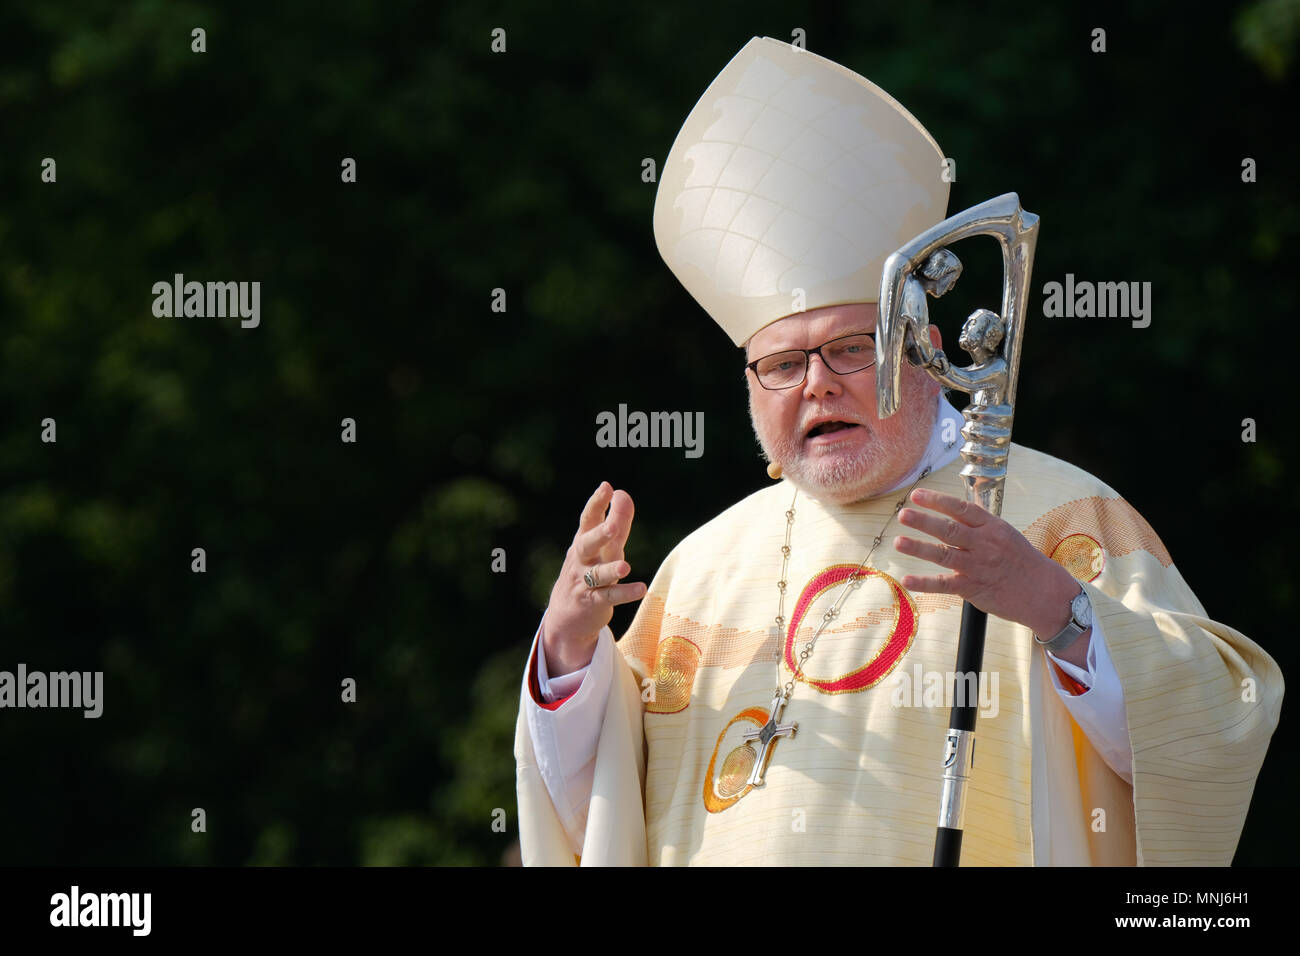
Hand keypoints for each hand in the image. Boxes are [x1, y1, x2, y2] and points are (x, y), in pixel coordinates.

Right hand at [542, 482, 646, 674]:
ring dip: (610, 569)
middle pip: (587, 544)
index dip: (597, 504)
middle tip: (612, 527)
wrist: (565, 616)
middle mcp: (582, 560)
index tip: (607, 487)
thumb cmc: (587, 571)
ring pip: (597, 574)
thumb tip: (623, 494)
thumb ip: (616, 522)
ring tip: (624, 566)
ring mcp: (586, 582)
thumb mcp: (601, 547)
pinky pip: (609, 597)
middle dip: (599, 535)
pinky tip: (641, 589)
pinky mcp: (594, 602)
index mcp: (584, 542)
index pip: (588, 520)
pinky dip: (624, 593)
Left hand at [893, 488, 1088, 660]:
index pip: (962, 509)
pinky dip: (924, 583)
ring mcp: (977, 567)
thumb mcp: (1005, 534)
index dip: (938, 501)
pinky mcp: (972, 589)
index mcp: (992, 527)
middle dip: (925, 521)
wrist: (1043, 592)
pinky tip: (907, 579)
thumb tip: (952, 508)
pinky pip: (944, 585)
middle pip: (950, 530)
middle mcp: (984, 545)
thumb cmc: (1020, 560)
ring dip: (919, 548)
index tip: (917, 495)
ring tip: (898, 541)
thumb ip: (978, 524)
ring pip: (944, 555)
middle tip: (903, 514)